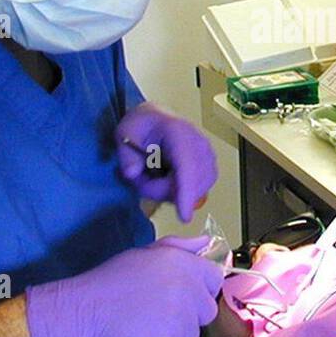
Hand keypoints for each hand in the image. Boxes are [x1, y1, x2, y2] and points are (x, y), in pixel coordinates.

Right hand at [24, 235, 224, 336]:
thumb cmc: (111, 280)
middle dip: (189, 314)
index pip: (214, 279)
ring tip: (145, 325)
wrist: (84, 312)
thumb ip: (179, 247)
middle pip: (207, 310)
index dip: (200, 288)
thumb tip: (206, 242)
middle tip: (159, 312)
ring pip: (191, 334)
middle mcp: (188, 290)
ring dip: (174, 333)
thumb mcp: (144, 253)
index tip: (182, 295)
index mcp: (183, 264)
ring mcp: (181, 321)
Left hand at [116, 104, 217, 221]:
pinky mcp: (210, 167)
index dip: (186, 193)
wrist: (156, 119)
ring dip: (170, 192)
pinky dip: (181, 191)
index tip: (184, 217)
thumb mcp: (125, 134)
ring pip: (194, 191)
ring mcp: (208, 156)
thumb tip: (133, 173)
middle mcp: (200, 144)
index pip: (187, 166)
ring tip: (154, 175)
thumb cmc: (142, 125)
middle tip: (140, 178)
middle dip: (161, 190)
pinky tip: (169, 179)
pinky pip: (197, 191)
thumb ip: (127, 156)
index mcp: (179, 133)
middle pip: (188, 185)